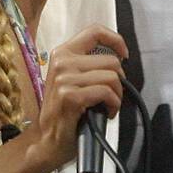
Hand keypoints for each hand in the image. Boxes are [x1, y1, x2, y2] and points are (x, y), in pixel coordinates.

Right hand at [22, 25, 127, 170]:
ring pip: (111, 77)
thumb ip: (89, 65)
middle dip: (119, 81)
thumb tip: (118, 59)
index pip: (95, 31)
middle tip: (111, 96)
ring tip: (108, 106)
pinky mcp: (69, 96)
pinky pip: (106, 92)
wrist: (48, 141)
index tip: (124, 54)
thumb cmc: (65, 112)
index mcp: (62, 53)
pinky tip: (106, 113)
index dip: (116, 40)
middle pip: (111, 60)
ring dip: (117, 95)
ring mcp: (64, 79)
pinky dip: (113, 105)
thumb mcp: (72, 80)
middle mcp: (61, 62)